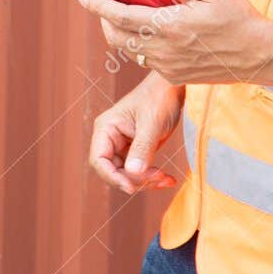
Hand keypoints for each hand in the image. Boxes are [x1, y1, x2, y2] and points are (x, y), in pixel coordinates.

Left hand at [75, 0, 268, 86]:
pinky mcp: (173, 76)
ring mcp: (167, 67)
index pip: (121, 15)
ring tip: (144, 8)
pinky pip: (147, 57)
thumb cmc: (237, 17)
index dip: (97, 4)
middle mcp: (164, 50)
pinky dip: (143, 40)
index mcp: (170, 26)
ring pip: (130, 48)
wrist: (258, 55)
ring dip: (125, 28)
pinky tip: (161, 27)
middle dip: (106, 16)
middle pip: (116, 35)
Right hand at [89, 72, 183, 193]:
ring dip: (146, 181)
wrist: (173, 86)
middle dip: (135, 179)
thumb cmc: (159, 97)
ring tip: (166, 178)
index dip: (112, 177)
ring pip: (127, 174)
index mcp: (106, 128)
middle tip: (158, 177)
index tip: (131, 187)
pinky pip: (139, 170)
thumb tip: (133, 173)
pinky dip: (153, 177)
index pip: (99, 160)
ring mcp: (123, 145)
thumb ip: (142, 148)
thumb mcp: (152, 123)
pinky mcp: (136, 149)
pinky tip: (168, 178)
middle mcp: (110, 138)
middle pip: (114, 171)